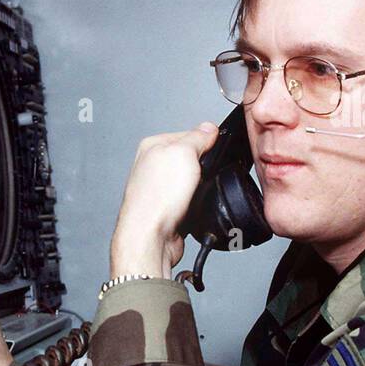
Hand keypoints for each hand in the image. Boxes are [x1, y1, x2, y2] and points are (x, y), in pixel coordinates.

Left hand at [109, 122, 219, 278]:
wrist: (151, 237)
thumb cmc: (156, 198)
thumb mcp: (183, 153)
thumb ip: (197, 137)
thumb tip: (208, 128)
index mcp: (152, 146)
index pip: (188, 134)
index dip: (205, 141)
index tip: (213, 148)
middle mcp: (153, 166)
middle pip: (192, 158)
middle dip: (203, 167)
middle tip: (201, 175)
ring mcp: (160, 188)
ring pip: (193, 181)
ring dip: (200, 187)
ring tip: (195, 193)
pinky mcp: (169, 208)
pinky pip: (192, 200)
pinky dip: (198, 203)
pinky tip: (193, 206)